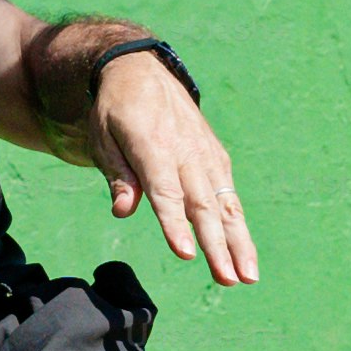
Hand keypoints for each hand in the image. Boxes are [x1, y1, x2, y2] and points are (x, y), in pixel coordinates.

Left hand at [80, 52, 258, 286]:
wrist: (142, 71)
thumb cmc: (116, 111)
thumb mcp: (103, 137)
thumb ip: (117, 174)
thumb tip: (122, 211)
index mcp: (153, 147)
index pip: (166, 192)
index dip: (175, 224)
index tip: (187, 254)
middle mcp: (186, 152)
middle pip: (204, 205)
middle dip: (218, 246)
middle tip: (230, 279)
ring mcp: (206, 155)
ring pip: (226, 204)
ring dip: (239, 242)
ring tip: (248, 276)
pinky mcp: (216, 157)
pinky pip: (229, 194)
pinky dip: (238, 224)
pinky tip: (243, 253)